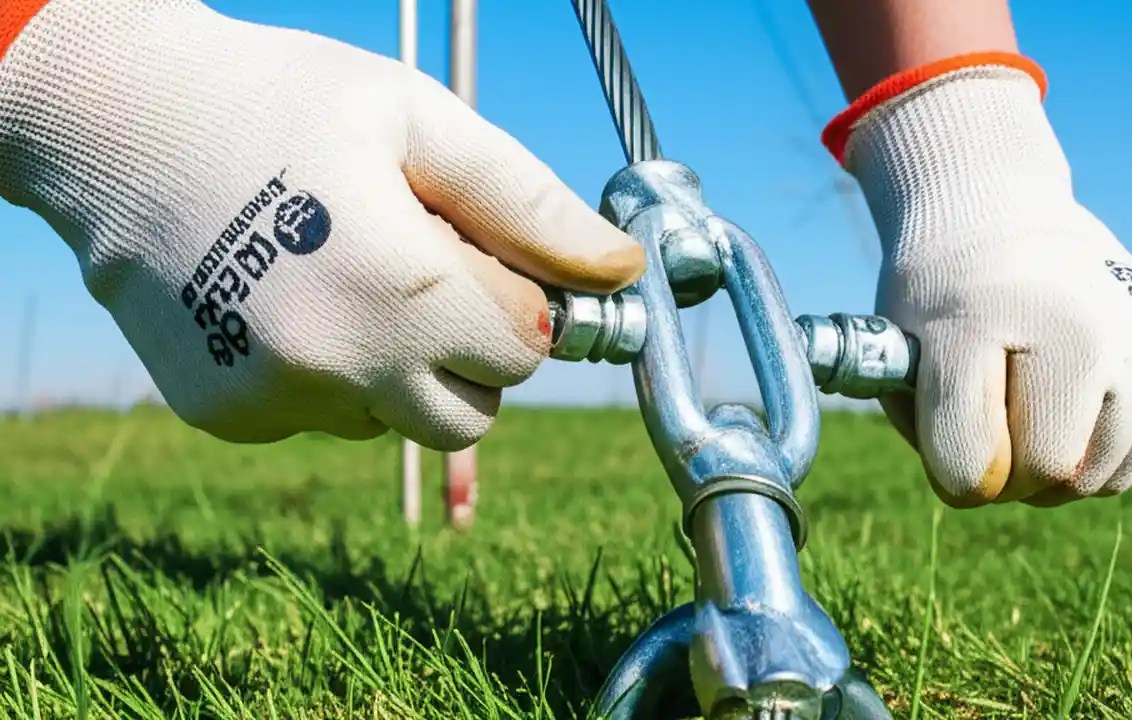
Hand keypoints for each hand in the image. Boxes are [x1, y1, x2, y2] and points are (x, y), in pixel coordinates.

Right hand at [0, 0, 642, 449]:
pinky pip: (325, 418)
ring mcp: (277, 399)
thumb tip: (621, 272)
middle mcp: (341, 365)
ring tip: (341, 272)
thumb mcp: (418, 123)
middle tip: (421, 271)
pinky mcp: (229, 416)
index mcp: (402, 288)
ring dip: (398, 365)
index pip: (526, 347)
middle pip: (473, 413)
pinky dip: (329, 374)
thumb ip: (528, 206)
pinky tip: (287, 300)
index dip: (517, 299)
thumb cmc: (280, 102)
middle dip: (471, 352)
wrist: (115, 124)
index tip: (482, 255)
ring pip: (397, 420)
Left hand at [839, 63, 1131, 506]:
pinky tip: (1074, 393)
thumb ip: (938, 434)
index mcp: (1013, 328)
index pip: (978, 469)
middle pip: (1054, 481)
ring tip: (1031, 394)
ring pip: (1100, 481)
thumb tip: (987, 491)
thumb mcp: (904, 353)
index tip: (947, 421)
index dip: (954, 466)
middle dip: (1012, 471)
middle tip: (990, 408)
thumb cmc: (942, 294)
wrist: (1002, 218)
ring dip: (1058, 464)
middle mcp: (1100, 340)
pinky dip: (1101, 450)